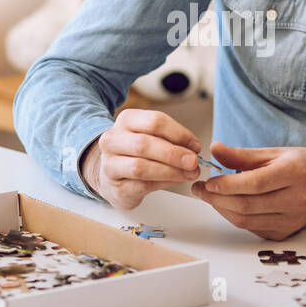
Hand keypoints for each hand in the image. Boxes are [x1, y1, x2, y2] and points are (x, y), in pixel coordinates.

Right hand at [80, 109, 200, 210]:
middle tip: (193, 161)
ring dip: (170, 171)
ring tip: (188, 174)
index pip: (154, 121)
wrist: (112, 176)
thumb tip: (193, 148)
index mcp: (126, 120)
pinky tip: (174, 181)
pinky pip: (141, 185)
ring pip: (141, 167)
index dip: (179, 133)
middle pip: (145, 143)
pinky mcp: (114, 186)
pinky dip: (162, 183)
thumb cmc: (135, 154)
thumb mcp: (152, 138)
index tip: (195, 145)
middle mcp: (113, 140)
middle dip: (174, 154)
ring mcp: (110, 164)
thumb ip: (171, 140)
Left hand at [190, 142, 305, 239]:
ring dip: (222, 209)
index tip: (208, 181)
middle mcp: (296, 199)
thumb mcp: (273, 153)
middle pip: (247, 205)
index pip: (255, 183)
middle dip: (217, 198)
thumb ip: (242, 155)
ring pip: (246, 220)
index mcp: (294, 173)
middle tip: (200, 189)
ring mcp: (291, 220)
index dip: (227, 184)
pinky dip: (235, 217)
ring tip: (209, 197)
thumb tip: (214, 150)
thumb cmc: (298, 166)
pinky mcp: (285, 233)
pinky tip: (228, 205)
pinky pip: (252, 228)